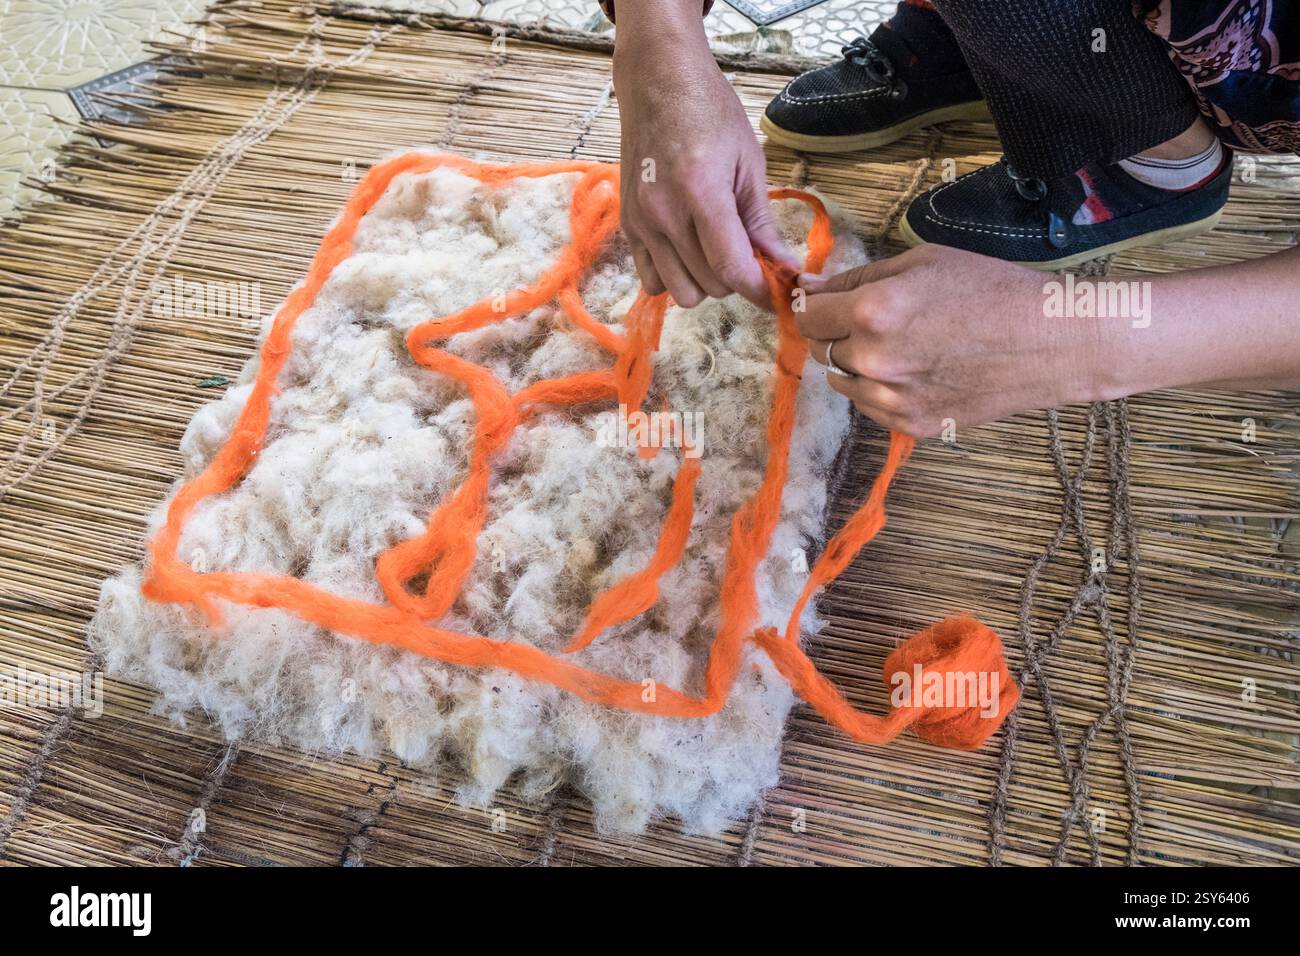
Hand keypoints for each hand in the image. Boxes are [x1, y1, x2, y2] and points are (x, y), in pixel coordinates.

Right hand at [612, 23, 791, 307]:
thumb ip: (761, 221)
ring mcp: (641, 222)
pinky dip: (674, 276)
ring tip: (716, 251)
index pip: (731, 268)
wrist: (658, 81)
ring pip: (680, 292)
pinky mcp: (628, 225)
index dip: (760, 291)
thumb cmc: (709, 111)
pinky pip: (651, 280)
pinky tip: (688, 250)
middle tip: (749, 254)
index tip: (777, 294)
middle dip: (736, 280)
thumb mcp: (748, 161)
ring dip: (705, 282)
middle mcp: (664, 213)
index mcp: (701, 192)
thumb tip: (784, 268)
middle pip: (709, 285)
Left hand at [796, 245, 1103, 436]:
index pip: (806, 316)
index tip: (827, 304)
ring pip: (843, 381)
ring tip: (905, 345)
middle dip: (840, 333)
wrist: (1050, 342)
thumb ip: (855, 278)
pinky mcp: (911, 426)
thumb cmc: (989, 290)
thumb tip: (804, 286)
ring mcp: (891, 400)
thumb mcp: (920, 262)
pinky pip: (869, 407)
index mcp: (872, 312)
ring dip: (858, 364)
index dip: (814, 307)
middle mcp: (874, 361)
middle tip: (883, 321)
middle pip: (822, 349)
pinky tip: (918, 370)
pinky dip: (880, 390)